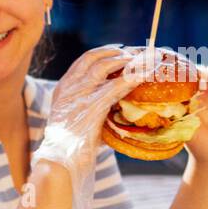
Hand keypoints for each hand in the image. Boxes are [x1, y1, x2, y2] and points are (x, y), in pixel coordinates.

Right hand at [37, 45, 146, 168]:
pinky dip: (133, 77)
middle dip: (115, 51)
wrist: (62, 158)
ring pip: (104, 65)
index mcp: (63, 89)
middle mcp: (69, 86)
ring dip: (124, 60)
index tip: (118, 50)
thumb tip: (116, 105)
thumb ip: (91, 107)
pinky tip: (145, 75)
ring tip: (140, 61)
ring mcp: (80, 94)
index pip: (83, 61)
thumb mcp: (76, 120)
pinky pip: (117, 85)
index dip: (102, 52)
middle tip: (132, 53)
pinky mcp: (94, 104)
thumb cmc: (70, 145)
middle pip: (93, 57)